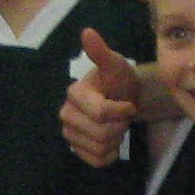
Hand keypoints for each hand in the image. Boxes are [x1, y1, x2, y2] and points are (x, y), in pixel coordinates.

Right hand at [61, 28, 141, 166]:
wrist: (122, 99)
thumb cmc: (118, 81)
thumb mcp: (115, 65)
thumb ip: (102, 53)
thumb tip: (87, 32)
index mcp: (74, 94)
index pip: (101, 113)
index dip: (122, 111)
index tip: (128, 104)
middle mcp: (66, 114)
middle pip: (101, 134)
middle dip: (119, 126)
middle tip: (121, 116)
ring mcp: (70, 134)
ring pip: (100, 148)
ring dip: (116, 139)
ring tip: (115, 125)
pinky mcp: (77, 150)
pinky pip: (97, 161)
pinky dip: (110, 154)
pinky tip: (112, 141)